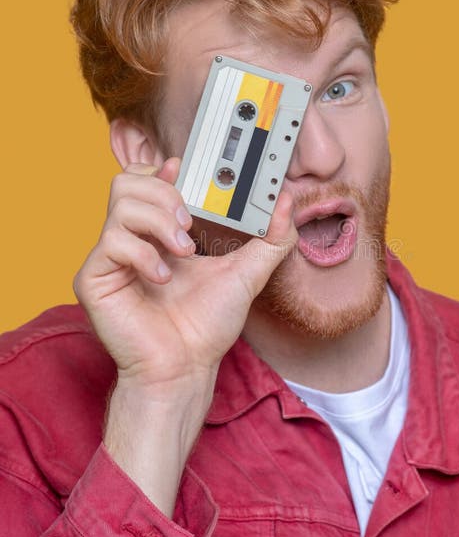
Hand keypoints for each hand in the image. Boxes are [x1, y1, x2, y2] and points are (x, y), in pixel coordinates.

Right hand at [74, 158, 296, 395]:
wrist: (186, 367)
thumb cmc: (207, 325)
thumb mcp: (249, 273)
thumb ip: (270, 237)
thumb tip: (286, 201)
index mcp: (160, 230)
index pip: (149, 179)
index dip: (165, 169)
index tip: (186, 169)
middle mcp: (132, 237)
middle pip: (128, 180)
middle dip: (165, 193)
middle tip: (190, 223)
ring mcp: (110, 256)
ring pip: (120, 203)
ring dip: (159, 221)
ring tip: (183, 252)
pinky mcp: (94, 278)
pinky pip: (111, 242)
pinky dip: (143, 254)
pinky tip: (163, 277)